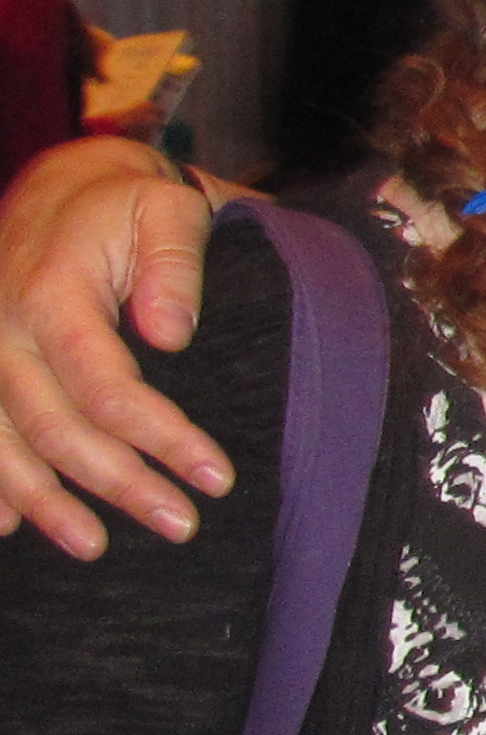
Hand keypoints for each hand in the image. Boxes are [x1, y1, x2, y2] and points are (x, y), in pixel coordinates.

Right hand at [0, 135, 229, 556]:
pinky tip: (6, 526)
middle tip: (181, 525)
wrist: (63, 186)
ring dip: (46, 502)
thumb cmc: (128, 204)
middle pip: (56, 428)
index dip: (161, 437)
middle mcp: (3, 329)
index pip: (107, 386)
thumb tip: (171, 336)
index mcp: (53, 293)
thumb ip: (176, 267)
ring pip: (4, 442)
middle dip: (118, 484)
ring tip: (95, 548)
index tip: (215, 477)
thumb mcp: (167, 210)